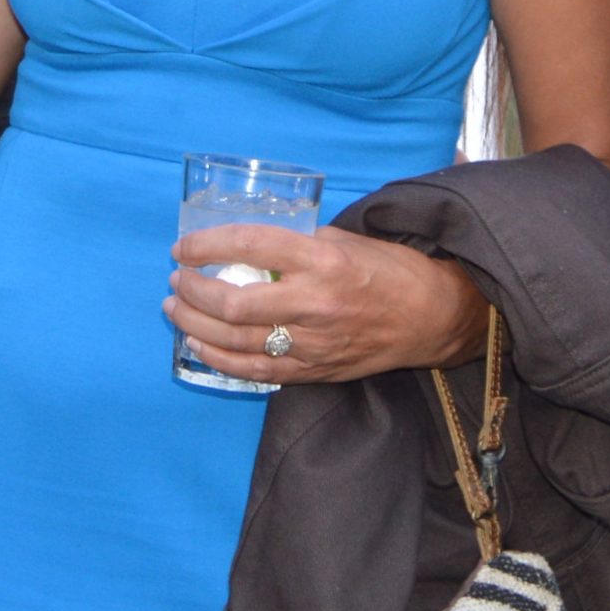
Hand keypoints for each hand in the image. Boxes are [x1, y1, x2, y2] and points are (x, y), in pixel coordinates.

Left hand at [165, 226, 486, 385]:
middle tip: (176, 279)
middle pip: (235, 304)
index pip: (251, 246)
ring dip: (196, 325)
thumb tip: (248, 245)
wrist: (433, 316)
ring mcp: (314, 343)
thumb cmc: (388, 269)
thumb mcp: (343, 239)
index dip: (208, 245)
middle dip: (194, 291)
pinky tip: (198, 345)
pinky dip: (221, 359)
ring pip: (238, 342)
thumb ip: (296, 243)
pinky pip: (257, 371)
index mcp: (322, 260)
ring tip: (176, 308)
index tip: (183, 246)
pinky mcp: (316, 370)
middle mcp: (315, 303)